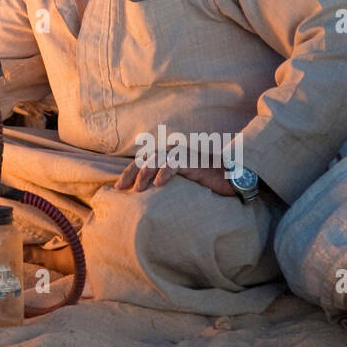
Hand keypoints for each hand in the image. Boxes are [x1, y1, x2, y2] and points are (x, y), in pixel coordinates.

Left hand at [113, 159, 237, 196]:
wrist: (228, 176)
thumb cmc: (203, 180)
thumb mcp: (179, 182)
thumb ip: (164, 181)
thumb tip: (145, 195)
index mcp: (166, 155)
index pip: (143, 162)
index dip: (129, 172)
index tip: (118, 187)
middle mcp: (171, 151)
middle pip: (145, 160)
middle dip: (131, 173)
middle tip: (120, 188)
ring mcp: (181, 154)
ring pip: (156, 161)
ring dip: (145, 175)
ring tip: (137, 189)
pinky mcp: (192, 160)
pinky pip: (174, 164)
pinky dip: (165, 173)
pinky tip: (158, 184)